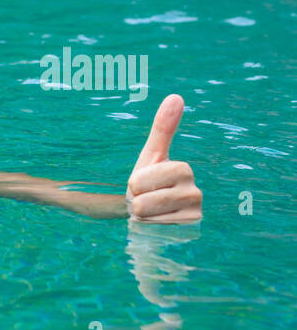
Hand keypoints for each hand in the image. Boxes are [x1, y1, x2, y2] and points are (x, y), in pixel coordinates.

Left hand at [126, 94, 201, 222]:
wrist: (151, 210)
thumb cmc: (149, 181)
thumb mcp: (151, 155)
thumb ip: (163, 128)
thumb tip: (176, 97)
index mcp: (184, 170)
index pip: (138, 181)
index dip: (134, 184)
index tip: (144, 183)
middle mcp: (195, 193)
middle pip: (142, 200)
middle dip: (136, 200)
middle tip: (147, 198)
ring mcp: (192, 215)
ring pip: (144, 215)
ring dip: (141, 214)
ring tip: (152, 210)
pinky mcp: (185, 232)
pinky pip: (150, 229)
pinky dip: (147, 227)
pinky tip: (158, 222)